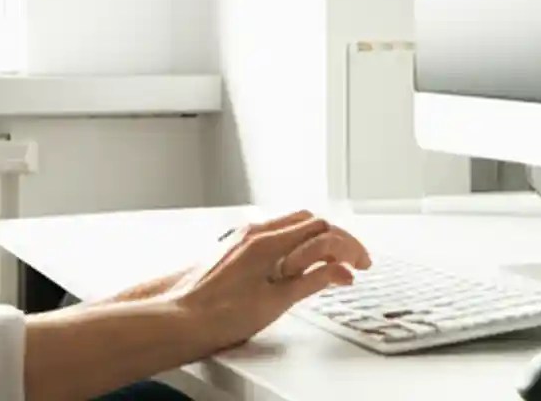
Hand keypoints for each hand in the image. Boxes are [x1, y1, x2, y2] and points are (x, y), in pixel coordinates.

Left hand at [169, 210, 371, 353]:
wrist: (180, 320)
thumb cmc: (220, 314)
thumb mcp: (277, 301)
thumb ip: (312, 280)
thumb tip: (341, 271)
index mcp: (269, 242)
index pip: (322, 229)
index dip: (348, 245)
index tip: (360, 263)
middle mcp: (256, 231)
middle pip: (310, 221)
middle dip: (336, 240)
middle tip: (351, 263)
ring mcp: (244, 236)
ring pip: (292, 225)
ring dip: (316, 240)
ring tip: (329, 265)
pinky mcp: (236, 246)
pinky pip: (276, 234)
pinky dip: (297, 244)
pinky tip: (298, 264)